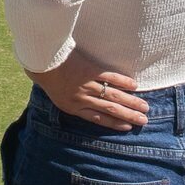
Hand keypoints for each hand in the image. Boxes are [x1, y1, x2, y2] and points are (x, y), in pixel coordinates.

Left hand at [27, 47, 149, 131]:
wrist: (39, 58)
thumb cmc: (40, 70)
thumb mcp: (49, 89)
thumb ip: (60, 93)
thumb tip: (64, 91)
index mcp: (71, 106)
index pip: (97, 118)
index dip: (113, 123)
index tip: (127, 126)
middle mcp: (82, 98)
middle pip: (109, 110)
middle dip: (128, 116)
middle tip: (143, 120)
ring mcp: (88, 85)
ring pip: (113, 97)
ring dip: (130, 102)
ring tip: (144, 107)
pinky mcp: (91, 70)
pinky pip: (110, 77)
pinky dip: (123, 82)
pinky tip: (134, 86)